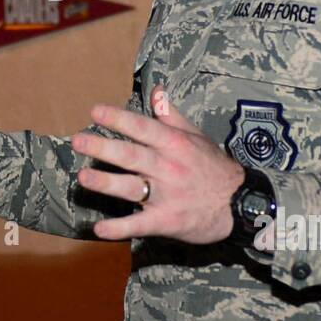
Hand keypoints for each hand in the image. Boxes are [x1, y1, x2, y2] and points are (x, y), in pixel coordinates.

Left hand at [71, 86, 244, 243]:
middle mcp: (168, 167)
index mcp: (174, 144)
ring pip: (131, 187)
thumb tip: (156, 92)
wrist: (241, 205)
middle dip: (103, 148)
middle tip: (79, 141)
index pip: (142, 127)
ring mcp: (167, 195)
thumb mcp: (197, 137)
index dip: (118, 119)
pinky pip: (140, 224)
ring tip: (83, 178)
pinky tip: (100, 229)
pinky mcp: (167, 221)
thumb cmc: (215, 168)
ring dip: (106, 183)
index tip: (95, 112)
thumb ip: (172, 116)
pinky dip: (120, 228)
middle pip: (131, 155)